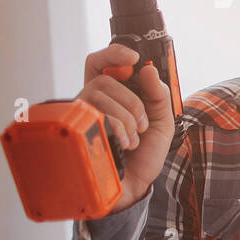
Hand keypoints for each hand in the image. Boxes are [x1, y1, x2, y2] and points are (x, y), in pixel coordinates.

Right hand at [77, 44, 174, 216]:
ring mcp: (82, 115)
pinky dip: (120, 128)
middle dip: (131, 98)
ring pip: (100, 93)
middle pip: (102, 76)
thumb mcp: (161, 121)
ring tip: (135, 138)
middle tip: (143, 120)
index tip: (133, 58)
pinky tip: (125, 144)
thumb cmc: (144, 153)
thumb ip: (158, 94)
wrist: (134, 186)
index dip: (113, 53)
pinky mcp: (77, 129)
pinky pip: (96, 113)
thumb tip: (147, 69)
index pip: (101, 62)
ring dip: (128, 117)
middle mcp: (92, 102)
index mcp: (112, 95)